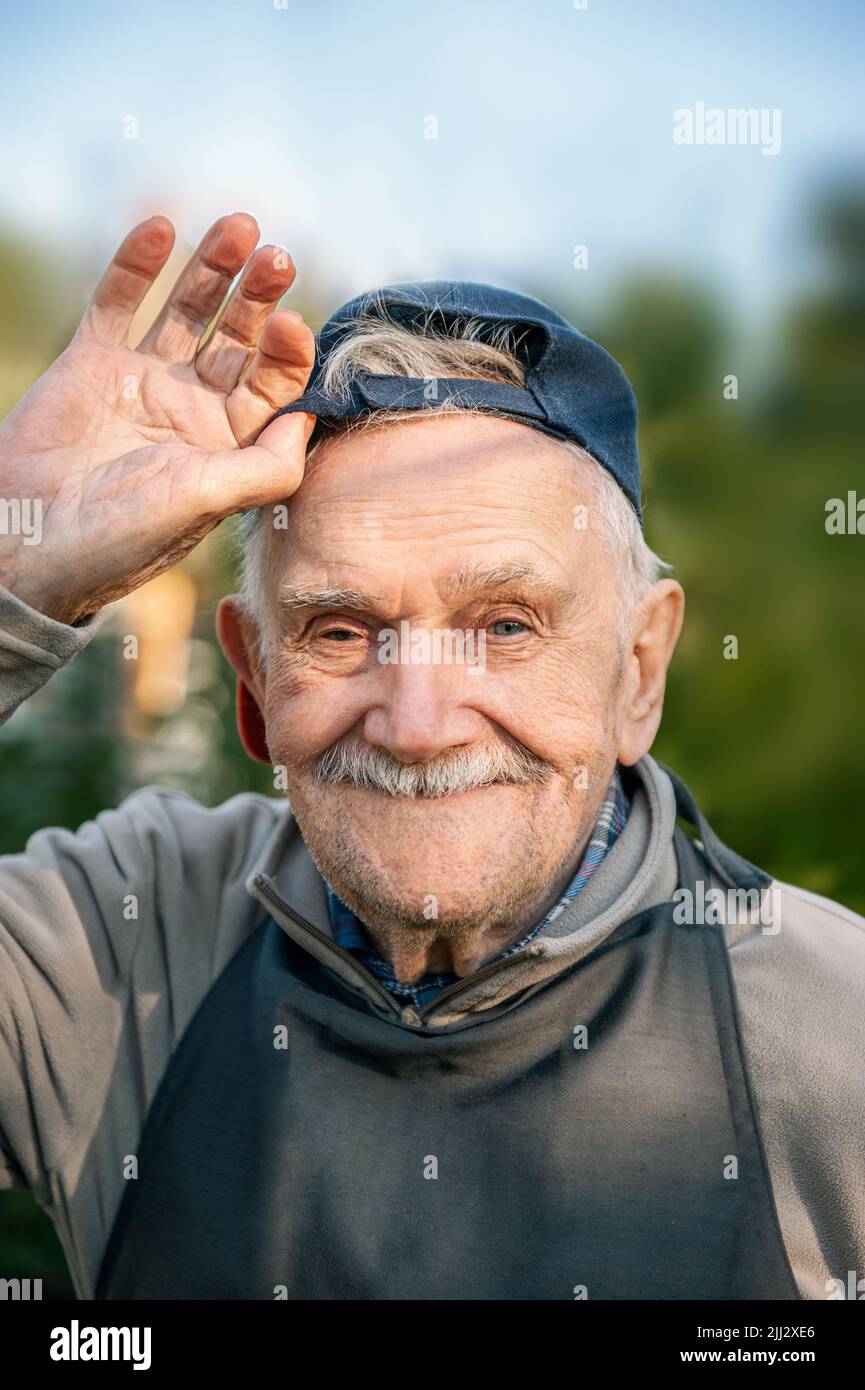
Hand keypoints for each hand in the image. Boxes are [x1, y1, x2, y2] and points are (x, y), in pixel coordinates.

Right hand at [0, 213, 315, 623]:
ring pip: (187, 310)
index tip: (291, 327)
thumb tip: (310, 417)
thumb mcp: (211, 502)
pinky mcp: (92, 361)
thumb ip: (270, 465)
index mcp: (229, 442)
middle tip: (277, 256)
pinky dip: (137, 265)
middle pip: (238, 337)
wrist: (34, 539)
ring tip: (239, 226)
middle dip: (259, 295)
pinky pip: (119, 302)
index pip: (274, 382)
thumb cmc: (126, 536)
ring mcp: (143, 379)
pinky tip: (160, 230)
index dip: (289, 350)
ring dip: (212, 267)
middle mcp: (193, 406)